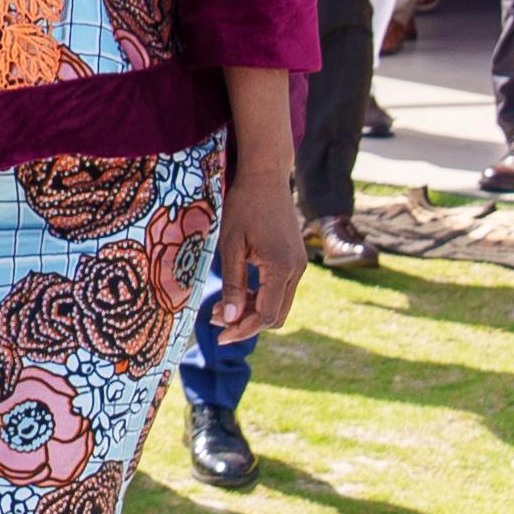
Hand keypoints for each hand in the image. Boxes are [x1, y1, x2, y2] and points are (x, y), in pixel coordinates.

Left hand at [206, 170, 306, 343]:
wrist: (266, 177)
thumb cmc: (243, 207)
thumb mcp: (230, 245)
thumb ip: (232, 283)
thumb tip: (229, 318)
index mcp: (281, 268)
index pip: (265, 314)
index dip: (242, 329)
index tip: (218, 335)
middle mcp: (296, 270)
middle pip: (275, 315)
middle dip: (246, 323)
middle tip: (215, 321)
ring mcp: (299, 265)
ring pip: (279, 305)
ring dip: (252, 311)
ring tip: (219, 308)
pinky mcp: (295, 260)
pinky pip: (280, 290)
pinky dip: (260, 297)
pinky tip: (237, 293)